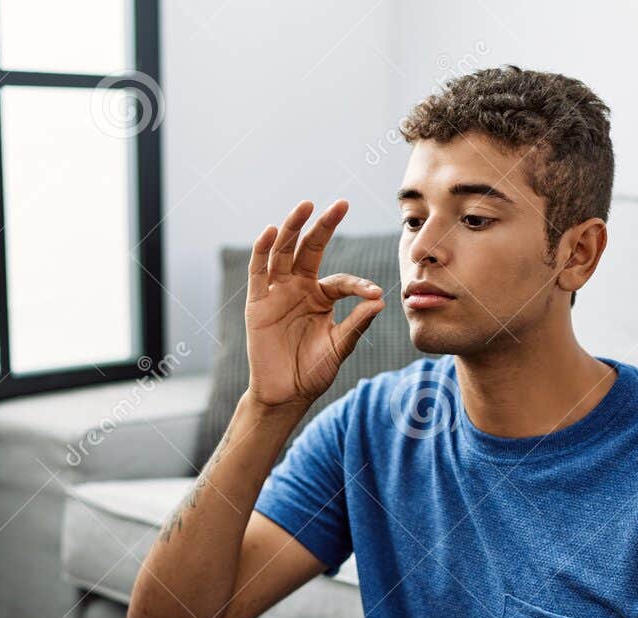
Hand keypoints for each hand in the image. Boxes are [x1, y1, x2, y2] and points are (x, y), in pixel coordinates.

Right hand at [244, 199, 384, 408]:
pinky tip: (272, 231)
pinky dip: (262, 250)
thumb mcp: (339, 346)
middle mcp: (298, 288)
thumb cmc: (313, 371)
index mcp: (321, 297)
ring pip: (283, 252)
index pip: (341, 280)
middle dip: (324, 226)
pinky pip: (258, 271)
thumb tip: (380, 300)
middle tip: (341, 204)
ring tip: (305, 206)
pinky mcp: (257, 302)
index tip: (374, 294)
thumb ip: (357, 323)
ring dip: (293, 228)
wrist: (285, 394)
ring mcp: (277, 292)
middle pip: (310, 249)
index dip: (358, 286)